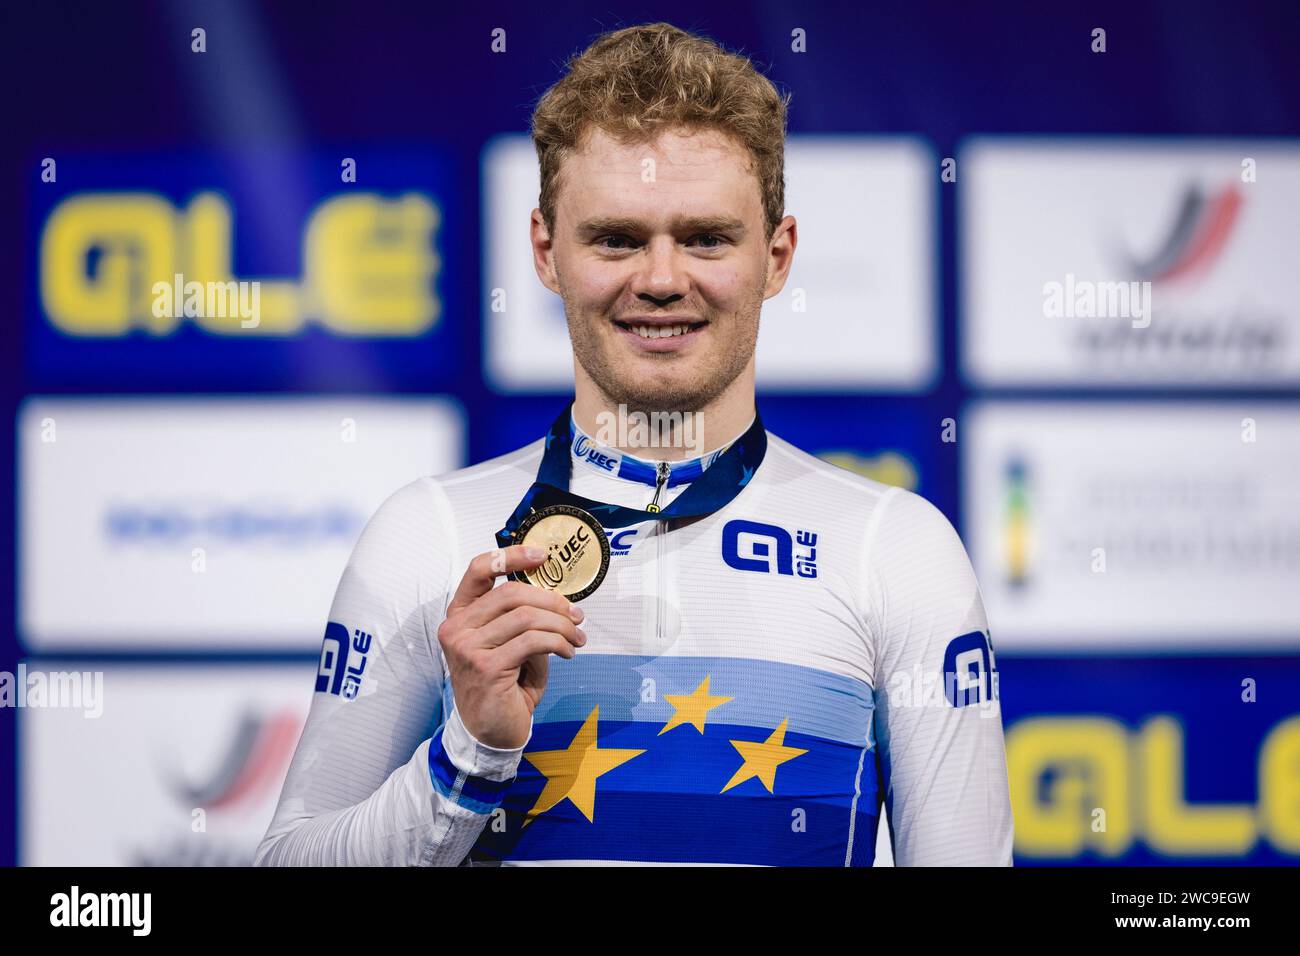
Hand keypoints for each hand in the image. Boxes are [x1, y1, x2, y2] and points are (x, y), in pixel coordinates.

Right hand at [436, 545, 586, 749]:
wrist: (491, 733)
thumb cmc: (503, 686)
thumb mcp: (510, 643)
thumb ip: (523, 618)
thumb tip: (561, 602)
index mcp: (460, 615)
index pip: (479, 570)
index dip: (512, 556)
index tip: (542, 556)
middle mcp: (456, 628)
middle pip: (512, 593)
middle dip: (552, 601)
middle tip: (576, 616)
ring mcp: (467, 647)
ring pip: (526, 617)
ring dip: (561, 625)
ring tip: (576, 638)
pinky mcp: (486, 667)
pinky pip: (533, 641)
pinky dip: (558, 643)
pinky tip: (568, 653)